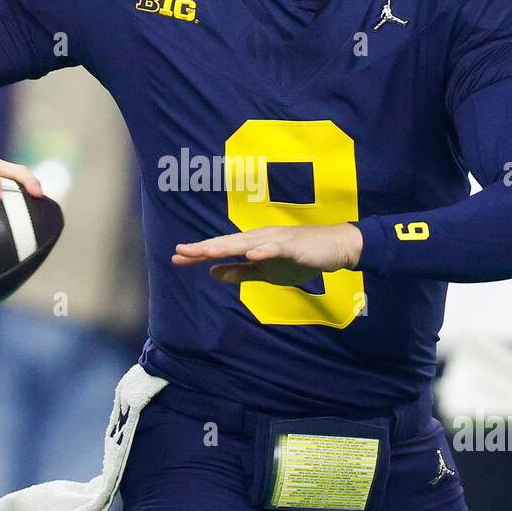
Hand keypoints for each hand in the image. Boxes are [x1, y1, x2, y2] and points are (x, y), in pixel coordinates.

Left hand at [172, 223, 362, 284]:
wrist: (335, 248)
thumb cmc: (300, 258)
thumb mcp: (266, 272)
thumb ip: (240, 271)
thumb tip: (212, 272)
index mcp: (252, 244)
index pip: (221, 250)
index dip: (199, 254)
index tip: (176, 258)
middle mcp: (260, 237)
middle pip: (228, 243)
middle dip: (204, 247)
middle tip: (180, 251)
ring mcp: (276, 240)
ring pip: (247, 243)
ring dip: (226, 246)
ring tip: (205, 251)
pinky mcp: (295, 246)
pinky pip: (277, 248)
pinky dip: (265, 250)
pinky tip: (253, 253)